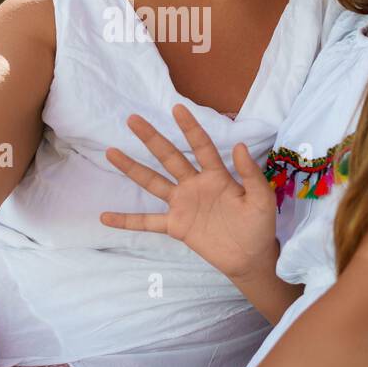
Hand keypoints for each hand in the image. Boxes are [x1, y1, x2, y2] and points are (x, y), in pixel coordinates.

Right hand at [100, 103, 278, 281]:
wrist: (251, 258)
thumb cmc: (259, 225)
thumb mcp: (261, 199)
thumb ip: (250, 174)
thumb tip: (240, 145)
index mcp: (217, 176)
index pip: (202, 146)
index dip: (190, 128)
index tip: (177, 108)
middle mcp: (195, 185)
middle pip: (170, 157)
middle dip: (152, 138)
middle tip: (133, 119)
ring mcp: (183, 205)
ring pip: (153, 182)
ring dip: (132, 168)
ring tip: (111, 152)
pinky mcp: (176, 226)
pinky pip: (147, 222)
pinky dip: (126, 221)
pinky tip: (106, 216)